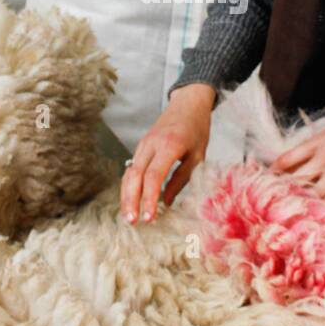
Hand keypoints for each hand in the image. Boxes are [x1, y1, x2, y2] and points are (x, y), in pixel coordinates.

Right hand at [119, 83, 214, 223]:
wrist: (187, 103)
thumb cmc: (197, 129)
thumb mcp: (198, 156)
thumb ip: (182, 179)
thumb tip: (166, 202)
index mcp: (169, 146)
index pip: (153, 176)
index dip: (149, 198)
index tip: (149, 217)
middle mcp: (151, 145)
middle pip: (134, 176)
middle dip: (131, 200)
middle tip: (133, 221)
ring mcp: (143, 145)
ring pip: (128, 173)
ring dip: (126, 195)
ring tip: (129, 216)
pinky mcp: (141, 147)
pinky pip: (131, 168)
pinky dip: (129, 186)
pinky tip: (131, 201)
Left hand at [268, 98, 324, 201]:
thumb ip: (318, 141)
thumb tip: (304, 152)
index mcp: (315, 142)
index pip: (285, 159)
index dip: (275, 172)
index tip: (271, 180)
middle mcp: (322, 157)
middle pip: (295, 180)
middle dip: (290, 191)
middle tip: (287, 200)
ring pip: (313, 195)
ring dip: (310, 202)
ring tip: (308, 208)